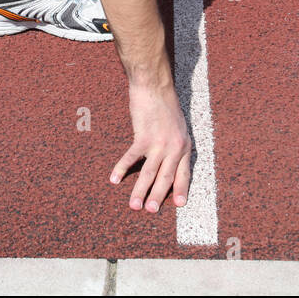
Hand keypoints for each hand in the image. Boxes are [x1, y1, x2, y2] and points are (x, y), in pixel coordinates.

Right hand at [110, 83, 191, 212]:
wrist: (155, 86)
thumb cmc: (165, 103)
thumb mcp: (178, 125)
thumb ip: (175, 143)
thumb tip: (169, 158)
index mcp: (184, 145)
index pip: (184, 173)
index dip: (181, 189)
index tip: (179, 205)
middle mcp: (175, 147)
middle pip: (166, 178)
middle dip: (158, 197)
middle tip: (151, 211)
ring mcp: (159, 143)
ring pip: (149, 173)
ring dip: (141, 191)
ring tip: (134, 206)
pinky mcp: (143, 137)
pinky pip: (131, 158)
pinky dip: (121, 169)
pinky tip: (114, 179)